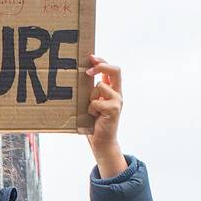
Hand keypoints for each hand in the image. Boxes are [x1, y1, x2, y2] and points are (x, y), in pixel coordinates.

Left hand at [84, 54, 127, 177]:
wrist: (102, 142)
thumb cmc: (94, 123)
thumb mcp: (92, 102)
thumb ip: (91, 90)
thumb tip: (82, 74)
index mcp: (113, 90)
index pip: (112, 69)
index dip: (102, 61)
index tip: (90, 57)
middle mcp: (118, 94)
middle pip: (115, 70)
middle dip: (101, 66)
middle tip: (88, 70)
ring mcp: (118, 101)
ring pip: (100, 86)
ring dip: (90, 97)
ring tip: (91, 111)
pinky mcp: (115, 109)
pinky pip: (97, 101)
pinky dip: (91, 109)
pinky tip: (93, 117)